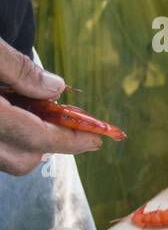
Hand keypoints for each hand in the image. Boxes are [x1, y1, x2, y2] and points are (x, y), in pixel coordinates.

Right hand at [0, 38, 100, 175]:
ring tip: (31, 105)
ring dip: (25, 137)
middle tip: (65, 117)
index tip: (98, 139)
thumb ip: (20, 71)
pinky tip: (9, 104)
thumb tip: (55, 88)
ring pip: (7, 155)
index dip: (73, 140)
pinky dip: (8, 133)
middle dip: (48, 141)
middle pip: (22, 159)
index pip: (38, 138)